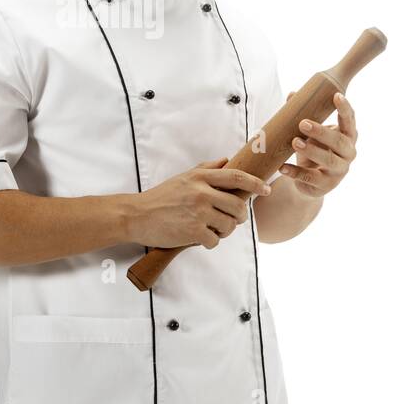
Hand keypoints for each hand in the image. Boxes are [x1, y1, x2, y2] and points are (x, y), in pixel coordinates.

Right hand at [126, 157, 271, 248]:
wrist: (138, 215)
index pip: (236, 177)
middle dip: (240, 216)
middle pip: (238, 206)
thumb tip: (227, 161)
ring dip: (224, 230)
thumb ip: (206, 169)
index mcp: (201, 177)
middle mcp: (201, 193)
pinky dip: (210, 241)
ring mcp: (198, 212)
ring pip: (229, 225)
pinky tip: (200, 237)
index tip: (266, 189)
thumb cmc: (161, 196)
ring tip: (212, 229)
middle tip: (233, 219)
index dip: (255, 183)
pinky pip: (215, 240)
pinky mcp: (193, 231)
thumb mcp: (184, 177)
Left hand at [277, 92, 356, 197]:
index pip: (349, 121)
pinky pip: (311, 178)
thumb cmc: (315, 149)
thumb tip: (292, 94)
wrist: (311, 182)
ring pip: (328, 160)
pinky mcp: (325, 185)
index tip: (336, 95)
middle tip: (303, 123)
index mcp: (347, 136)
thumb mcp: (311, 132)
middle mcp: (348, 153)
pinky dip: (295, 172)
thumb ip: (303, 114)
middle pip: (339, 141)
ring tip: (295, 142)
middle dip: (321, 131)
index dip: (345, 108)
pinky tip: (282, 167)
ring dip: (311, 150)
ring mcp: (339, 171)